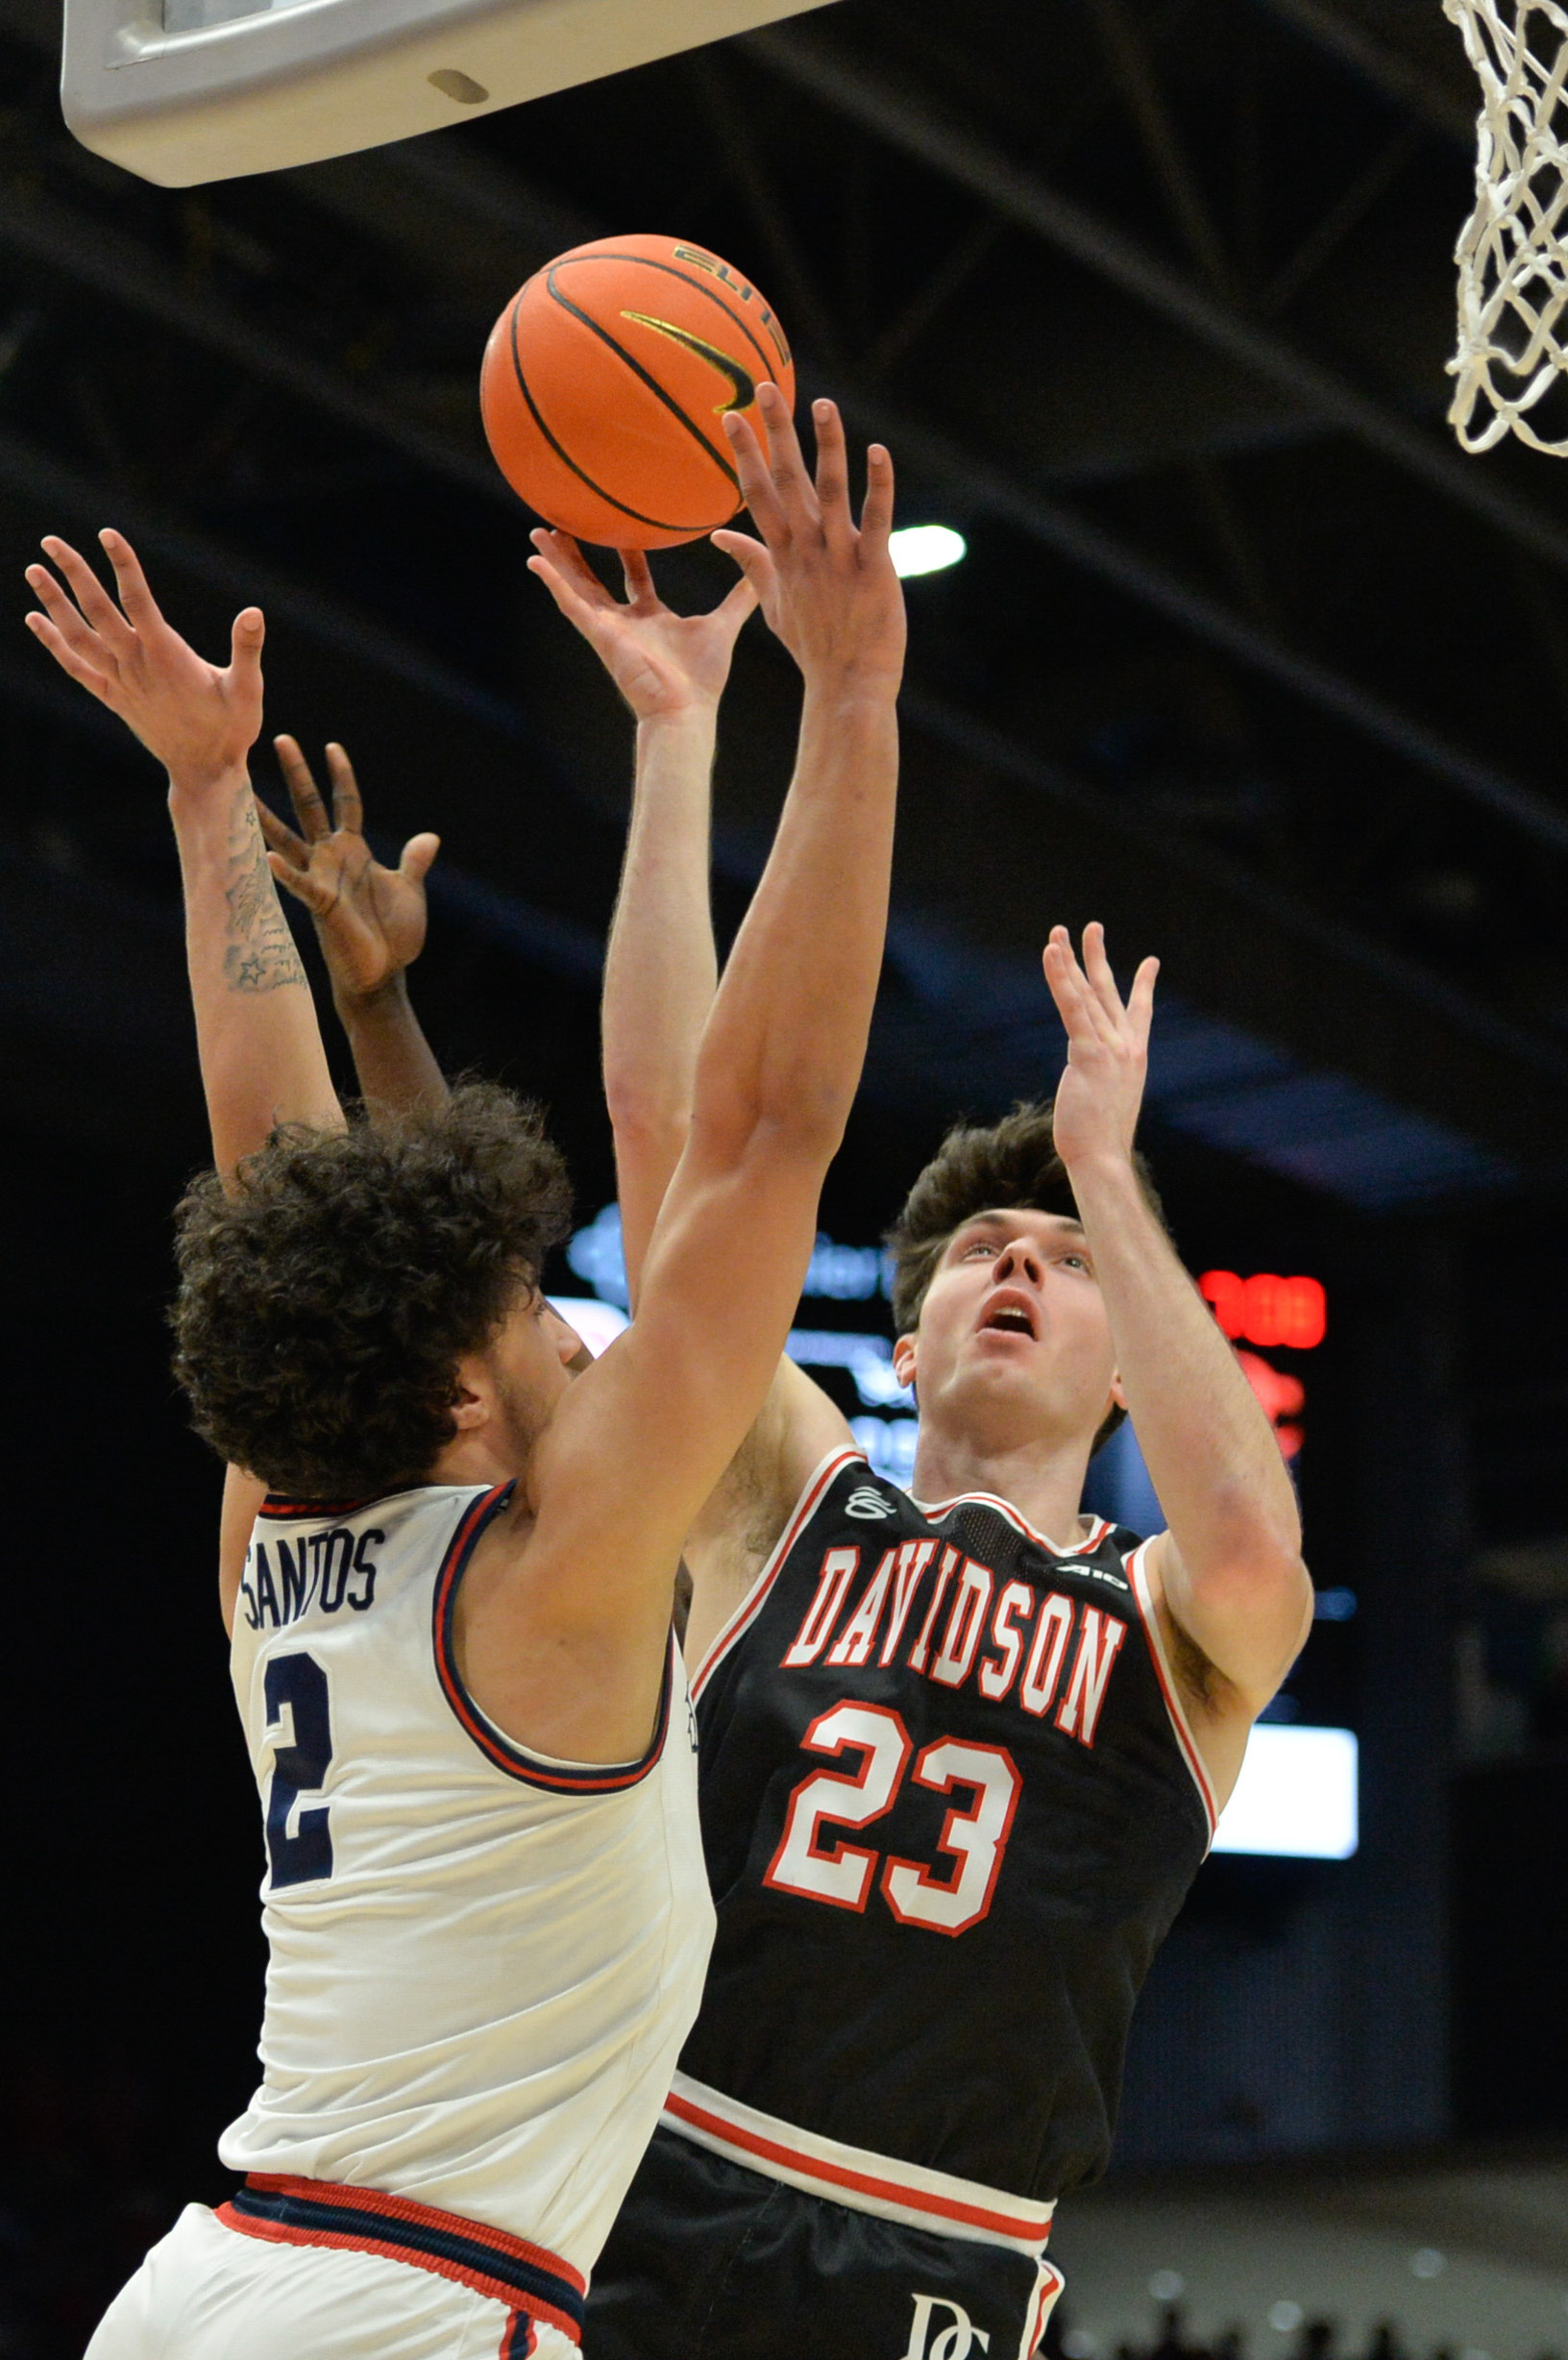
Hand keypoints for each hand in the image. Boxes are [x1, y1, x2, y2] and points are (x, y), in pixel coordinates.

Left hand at [24, 530, 262, 790]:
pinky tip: (36, 620)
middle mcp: (136, 665)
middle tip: (50, 541)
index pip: (138, 600)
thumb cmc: (230, 730)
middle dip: (73, 574)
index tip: (107, 533)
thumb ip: (247, 650)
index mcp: (167, 656)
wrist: (204, 772)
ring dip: (53, 603)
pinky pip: (76, 667)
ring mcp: (120, 682)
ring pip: (77, 637)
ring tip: (33, 571)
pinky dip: (53, 643)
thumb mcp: (247, 690)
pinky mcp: (114, 698)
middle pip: (96, 611)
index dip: (122, 565)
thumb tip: (254, 612)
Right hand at [259, 736, 439, 1001]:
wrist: (383, 974)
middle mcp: (332, 858)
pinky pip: (299, 883)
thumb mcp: (409, 891)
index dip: (340, 776)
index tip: (332, 746)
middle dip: (297, 775)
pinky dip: (283, 871)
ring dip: (268, 814)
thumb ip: (413, 863)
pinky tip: (265, 856)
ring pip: (289, 837)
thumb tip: (430, 837)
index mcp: (354, 851)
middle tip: (281, 739)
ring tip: (245, 787)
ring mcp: (322, 878)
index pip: (346, 803)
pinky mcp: (320, 904)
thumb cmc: (394, 936)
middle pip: (310, 807)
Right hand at [526, 534, 755, 720]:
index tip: (625, 527)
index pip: (636, 579)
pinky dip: (552, 582)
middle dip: (580, 553)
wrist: (685, 709)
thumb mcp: (725, 624)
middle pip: (596, 579)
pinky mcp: (597, 634)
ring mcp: (607, 628)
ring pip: (575, 586)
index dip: (629, 553)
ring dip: (556, 560)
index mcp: (651, 619)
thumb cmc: (702, 678)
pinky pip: (569, 604)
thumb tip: (767, 568)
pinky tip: (533, 562)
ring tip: (537, 533)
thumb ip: (742, 596)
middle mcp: (625, 622)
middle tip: (565, 524)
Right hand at [713, 390, 904, 693]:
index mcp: (782, 556)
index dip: (744, 453)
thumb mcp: (773, 603)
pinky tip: (877, 451)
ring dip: (827, 446)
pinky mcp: (874, 568)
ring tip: (823, 403)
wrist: (846, 685)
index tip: (729, 415)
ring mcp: (839, 557)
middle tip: (764, 387)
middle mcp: (806, 549)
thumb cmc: (813, 646)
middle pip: (786, 482)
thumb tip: (718, 537)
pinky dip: (878, 486)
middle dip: (774, 433)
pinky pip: (876, 520)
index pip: (756, 494)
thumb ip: (750, 564)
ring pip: (831, 492)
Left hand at [1042, 923, 1158, 1171]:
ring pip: (1086, 994)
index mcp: (1133, 1058)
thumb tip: (1091, 1087)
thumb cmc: (1100, 1141)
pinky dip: (1060, 979)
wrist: (1103, 1158)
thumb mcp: (1105, 1104)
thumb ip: (1100, 1084)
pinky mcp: (1088, 1054)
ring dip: (1069, 960)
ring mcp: (1109, 1049)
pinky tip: (1051, 955)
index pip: (1139, 1013)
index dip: (1143, 985)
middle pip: (1108, 992)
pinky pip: (1072, 1007)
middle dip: (1097, 957)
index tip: (1151, 962)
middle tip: (1092, 927)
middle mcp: (1125, 1047)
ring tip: (1057, 932)